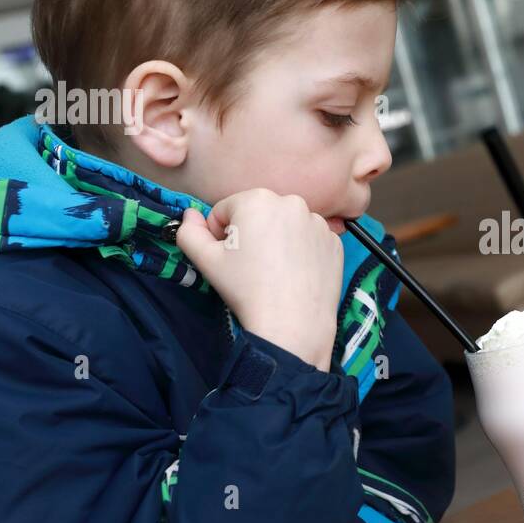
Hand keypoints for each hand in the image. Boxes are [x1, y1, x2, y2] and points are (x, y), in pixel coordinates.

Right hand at [175, 190, 343, 369]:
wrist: (292, 323)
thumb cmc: (245, 288)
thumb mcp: (205, 260)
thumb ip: (188, 232)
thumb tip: (189, 215)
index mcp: (258, 199)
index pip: (226, 210)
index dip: (220, 235)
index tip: (228, 258)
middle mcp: (292, 202)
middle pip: (258, 214)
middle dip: (250, 234)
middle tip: (251, 266)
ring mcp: (318, 222)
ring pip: (285, 226)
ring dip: (276, 240)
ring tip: (274, 272)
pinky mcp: (335, 242)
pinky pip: (309, 240)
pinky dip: (301, 252)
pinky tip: (295, 275)